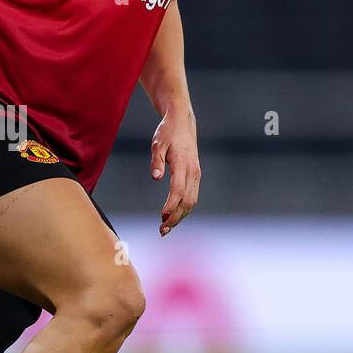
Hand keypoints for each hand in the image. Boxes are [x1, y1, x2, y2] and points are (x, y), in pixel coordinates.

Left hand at [150, 109, 199, 235]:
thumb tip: (156, 178)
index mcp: (183, 163)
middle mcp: (193, 171)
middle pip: (187, 200)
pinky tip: (174, 216)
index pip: (178, 190)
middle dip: (175, 217)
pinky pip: (192, 196)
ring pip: (192, 201)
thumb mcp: (157, 143)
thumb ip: (156, 161)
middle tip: (162, 231)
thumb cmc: (167, 132)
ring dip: (180, 216)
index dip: (171, 206)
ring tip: (166, 227)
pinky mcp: (196, 175)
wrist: (182, 122)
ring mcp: (196, 174)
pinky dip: (184, 209)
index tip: (162, 217)